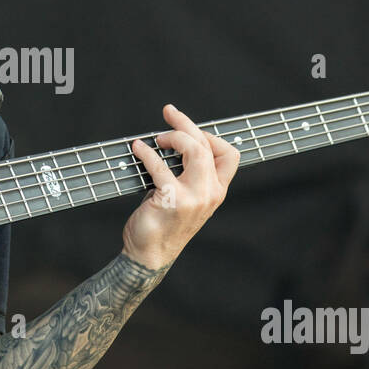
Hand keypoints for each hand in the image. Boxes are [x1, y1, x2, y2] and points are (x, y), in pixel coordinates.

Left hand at [121, 104, 239, 269]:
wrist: (149, 255)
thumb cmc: (164, 223)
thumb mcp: (187, 198)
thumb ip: (189, 174)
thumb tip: (175, 139)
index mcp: (217, 191)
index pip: (230, 154)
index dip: (211, 136)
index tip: (190, 130)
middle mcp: (210, 193)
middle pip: (207, 146)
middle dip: (186, 124)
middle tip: (169, 113)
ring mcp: (194, 198)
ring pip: (194, 151)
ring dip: (173, 136)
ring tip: (157, 137)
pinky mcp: (172, 200)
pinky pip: (160, 167)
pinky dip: (147, 153)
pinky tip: (138, 148)